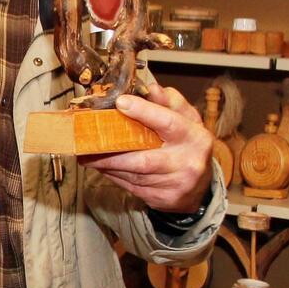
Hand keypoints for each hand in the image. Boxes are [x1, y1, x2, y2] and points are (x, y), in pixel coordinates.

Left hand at [80, 84, 213, 211]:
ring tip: (88, 156)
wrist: (200, 186)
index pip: (168, 123)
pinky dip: (115, 176)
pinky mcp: (163, 199)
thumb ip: (170, 102)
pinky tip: (103, 168)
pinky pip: (133, 187)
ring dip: (108, 166)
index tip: (121, 103)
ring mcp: (175, 184)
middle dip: (113, 154)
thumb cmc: (189, 145)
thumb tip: (150, 88)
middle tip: (89, 144)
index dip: (144, 112)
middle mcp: (187, 163)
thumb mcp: (187, 119)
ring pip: (135, 175)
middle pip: (145, 159)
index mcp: (194, 137)